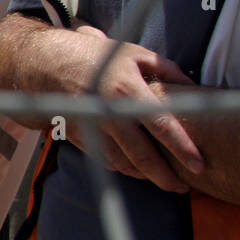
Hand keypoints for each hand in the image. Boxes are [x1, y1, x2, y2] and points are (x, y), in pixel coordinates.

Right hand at [66, 24, 202, 192]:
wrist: (41, 61)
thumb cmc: (91, 54)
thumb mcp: (131, 52)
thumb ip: (165, 67)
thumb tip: (192, 85)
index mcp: (128, 89)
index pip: (162, 125)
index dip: (182, 147)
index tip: (199, 165)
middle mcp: (109, 112)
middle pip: (142, 155)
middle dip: (164, 176)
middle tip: (182, 187)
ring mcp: (91, 126)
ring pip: (121, 162)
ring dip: (142, 175)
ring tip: (161, 181)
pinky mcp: (76, 134)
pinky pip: (102, 157)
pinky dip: (120, 167)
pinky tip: (133, 169)